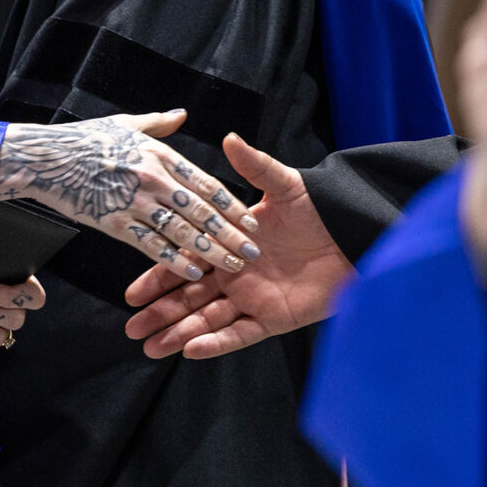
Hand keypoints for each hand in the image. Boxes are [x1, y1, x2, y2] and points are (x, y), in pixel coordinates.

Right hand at [0, 111, 261, 281]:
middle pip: (201, 210)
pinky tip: (192, 272)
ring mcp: (134, 201)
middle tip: (254, 250)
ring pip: (182, 230)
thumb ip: (158, 122)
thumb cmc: (85, 139)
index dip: (231, 204)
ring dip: (210, 250)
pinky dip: (173, 259)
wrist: (46, 157)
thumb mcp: (125, 123)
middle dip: (230, 233)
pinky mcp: (114, 223)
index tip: (251, 220)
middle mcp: (153, 177)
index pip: (206, 182)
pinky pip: (150, 245)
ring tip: (233, 266)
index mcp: (160, 153)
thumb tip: (182, 114)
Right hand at [123, 132, 353, 358]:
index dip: (158, 277)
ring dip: (179, 333)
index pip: (186, 262)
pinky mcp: (274, 319)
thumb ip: (255, 167)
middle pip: (189, 298)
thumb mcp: (284, 186)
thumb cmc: (320, 210)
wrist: (356, 237)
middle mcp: (236, 276)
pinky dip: (216, 343)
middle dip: (159, 313)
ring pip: (207, 320)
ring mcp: (254, 299)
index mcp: (229, 244)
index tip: (131, 293)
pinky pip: (240, 335)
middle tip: (130, 328)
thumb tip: (230, 137)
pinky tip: (190, 350)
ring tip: (149, 347)